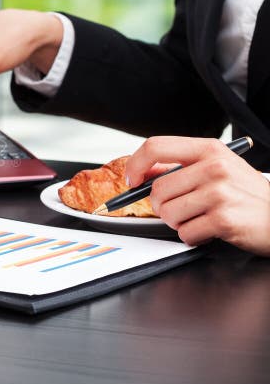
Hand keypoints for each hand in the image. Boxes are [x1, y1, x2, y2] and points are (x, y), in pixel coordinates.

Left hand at [125, 136, 269, 255]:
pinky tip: (211, 229)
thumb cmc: (249, 194)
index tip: (133, 180)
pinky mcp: (223, 219)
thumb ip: (183, 166)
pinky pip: (185, 233)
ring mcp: (219, 193)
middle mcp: (214, 167)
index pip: (156, 147)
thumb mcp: (220, 167)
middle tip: (183, 209)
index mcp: (209, 149)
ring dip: (178, 223)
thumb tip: (145, 171)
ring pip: (168, 213)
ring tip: (201, 218)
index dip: (136, 165)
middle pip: (157, 189)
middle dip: (162, 206)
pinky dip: (193, 237)